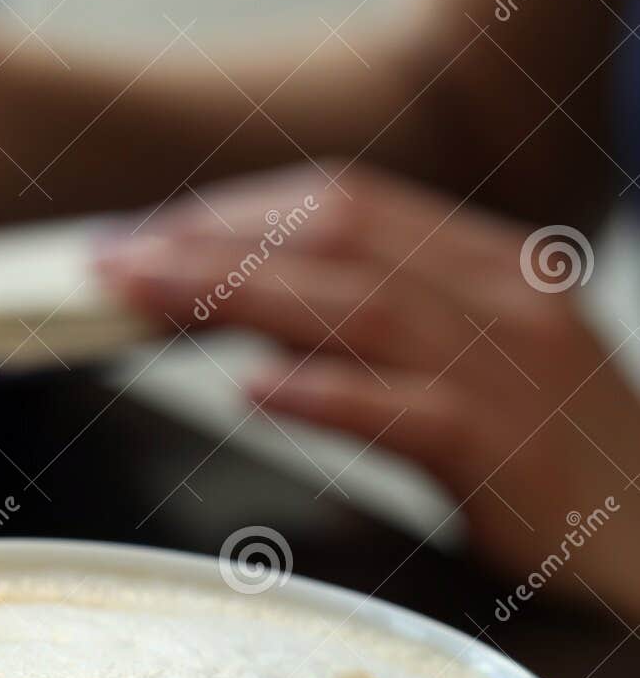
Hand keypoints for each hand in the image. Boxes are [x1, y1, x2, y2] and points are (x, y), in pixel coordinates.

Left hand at [99, 166, 639, 622]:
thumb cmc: (563, 471)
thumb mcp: (478, 377)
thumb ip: (383, 346)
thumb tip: (261, 345)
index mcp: (491, 265)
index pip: (345, 206)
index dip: (235, 212)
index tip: (152, 235)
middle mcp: (502, 295)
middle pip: (336, 236)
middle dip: (212, 241)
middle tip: (113, 258)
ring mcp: (509, 367)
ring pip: (355, 305)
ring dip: (234, 296)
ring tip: (144, 299)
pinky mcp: (507, 448)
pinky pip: (400, 410)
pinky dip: (321, 394)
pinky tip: (249, 391)